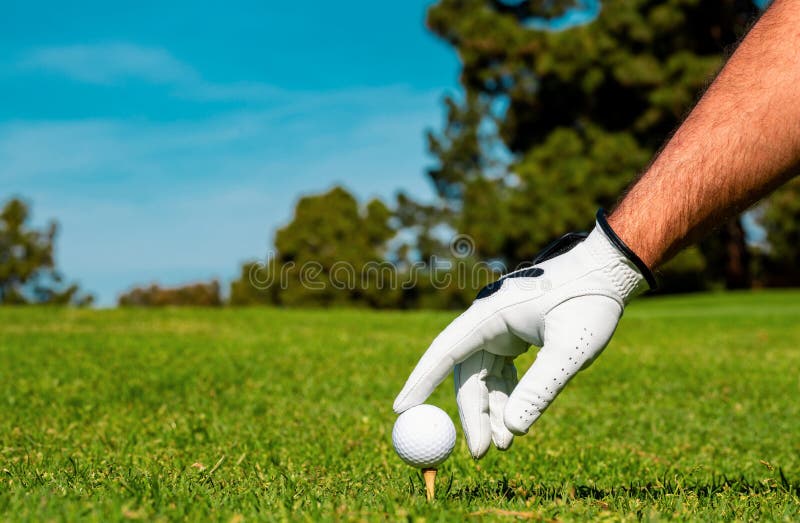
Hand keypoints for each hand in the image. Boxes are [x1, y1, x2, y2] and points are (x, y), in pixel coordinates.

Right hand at [393, 210, 654, 457]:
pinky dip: (504, 397)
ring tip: (505, 446)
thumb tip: (511, 429)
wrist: (608, 269)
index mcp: (490, 313)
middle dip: (471, 414)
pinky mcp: (512, 333)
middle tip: (481, 452)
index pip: (445, 351)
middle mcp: (487, 319)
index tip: (400, 409)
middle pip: (464, 372)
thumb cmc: (590, 300)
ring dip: (490, 410)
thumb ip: (541, 388)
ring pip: (481, 376)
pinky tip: (513, 421)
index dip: (420, 381)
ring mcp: (499, 326)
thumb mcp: (571, 348)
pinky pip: (497, 370)